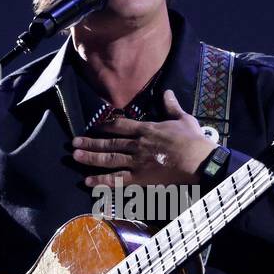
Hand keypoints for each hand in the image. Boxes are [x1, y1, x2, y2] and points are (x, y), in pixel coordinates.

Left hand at [72, 89, 216, 188]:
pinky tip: (88, 182)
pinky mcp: (140, 178)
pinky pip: (117, 180)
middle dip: (90, 143)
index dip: (105, 126)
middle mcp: (136, 144)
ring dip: (90, 158)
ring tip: (75, 157)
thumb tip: (168, 92)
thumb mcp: (183, 119)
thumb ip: (172, 106)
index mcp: (146, 129)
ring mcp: (136, 162)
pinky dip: (101, 181)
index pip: (119, 126)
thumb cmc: (193, 140)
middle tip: (74, 143)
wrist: (199, 161)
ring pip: (108, 160)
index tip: (95, 127)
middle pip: (108, 143)